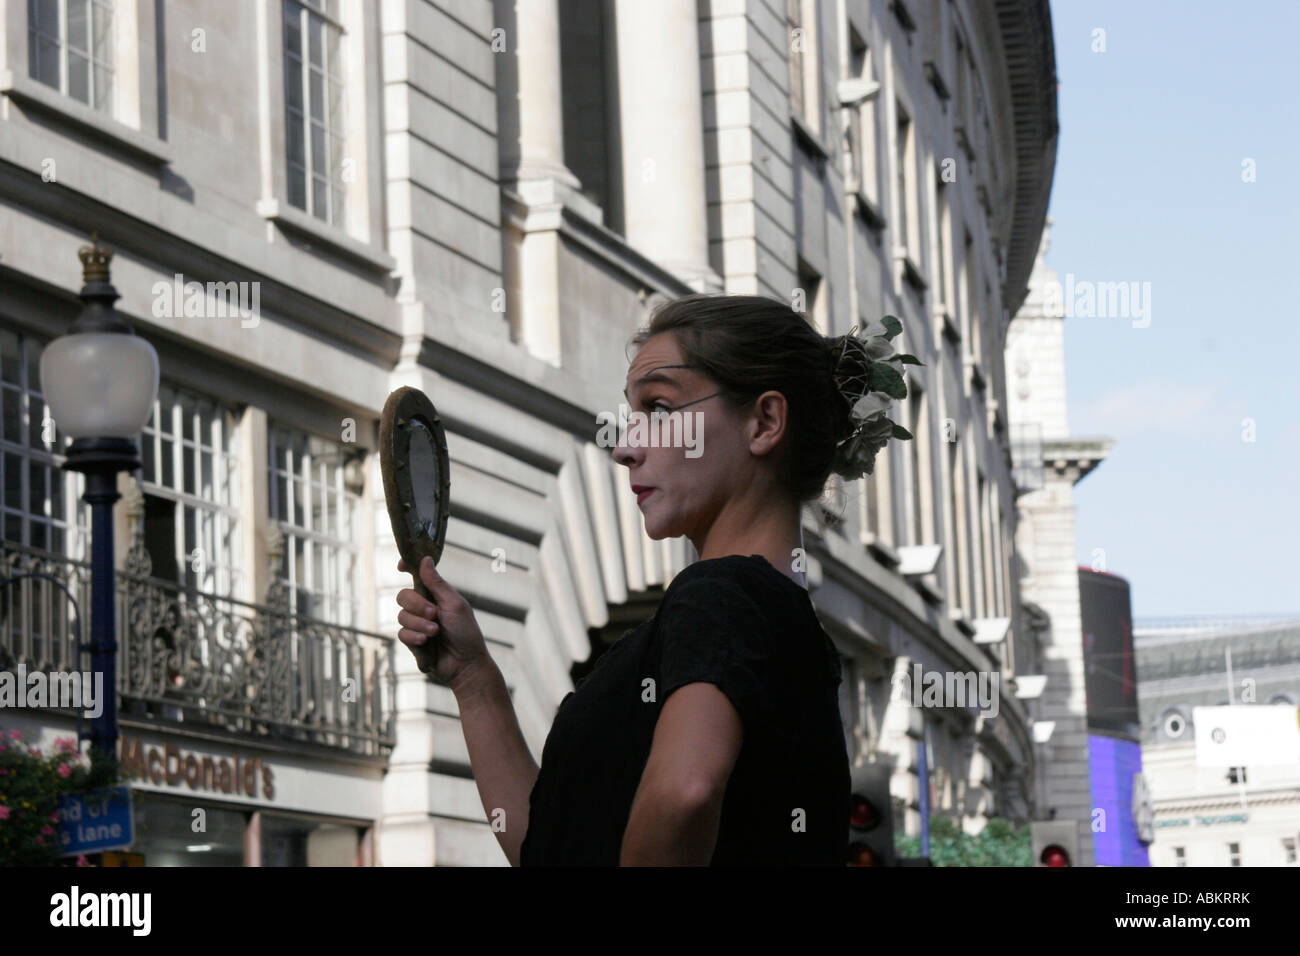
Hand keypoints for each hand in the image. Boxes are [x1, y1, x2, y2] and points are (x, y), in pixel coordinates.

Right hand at [395, 556, 489, 687]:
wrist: (466, 663)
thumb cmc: (466, 632)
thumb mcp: (454, 604)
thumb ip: (437, 584)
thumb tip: (425, 559)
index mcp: (436, 595)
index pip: (417, 576)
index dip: (407, 568)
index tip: (402, 566)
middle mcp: (424, 607)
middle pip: (403, 595)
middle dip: (417, 605)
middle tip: (434, 614)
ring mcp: (417, 624)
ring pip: (402, 616)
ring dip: (420, 624)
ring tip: (436, 632)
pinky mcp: (412, 640)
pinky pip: (402, 633)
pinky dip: (414, 636)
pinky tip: (427, 642)